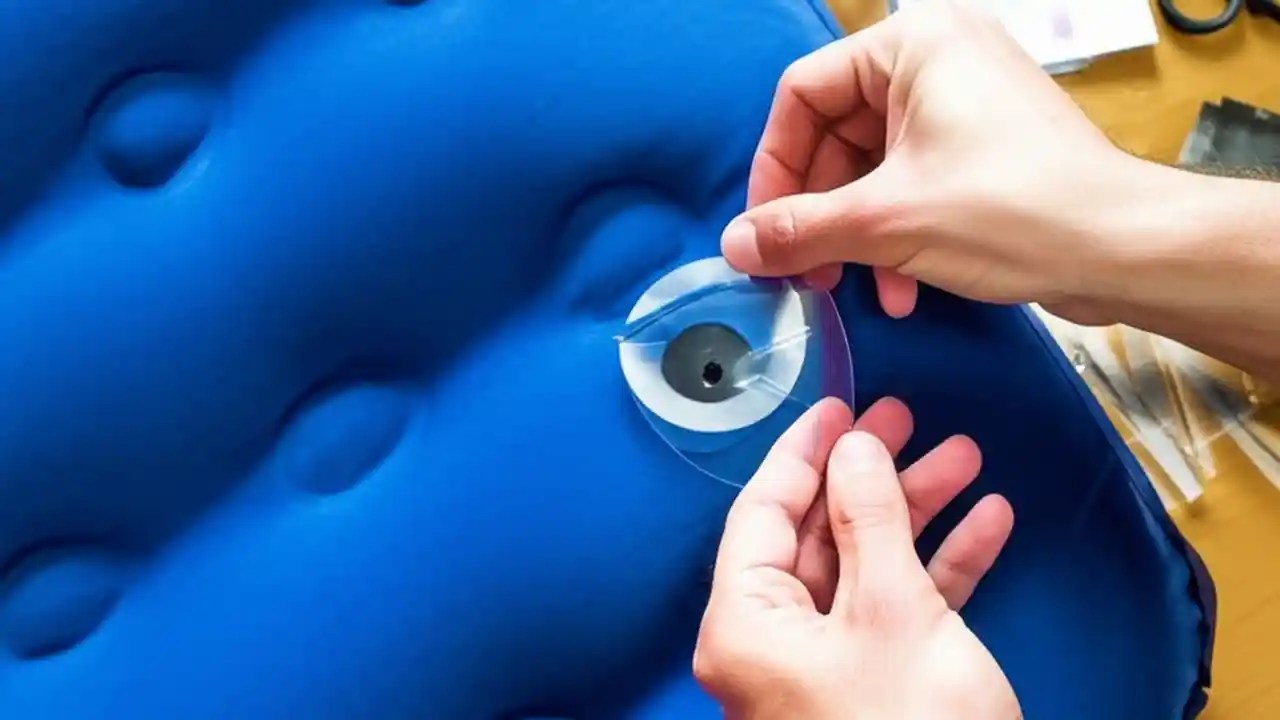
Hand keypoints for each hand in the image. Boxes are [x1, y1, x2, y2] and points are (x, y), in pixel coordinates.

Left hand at [693, 398, 1018, 719]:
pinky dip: (942, 567)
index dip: (802, 453)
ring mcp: (826, 667)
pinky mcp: (877, 684)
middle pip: (817, 535)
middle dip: (871, 477)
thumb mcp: (892, 608)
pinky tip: (987, 523)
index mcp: (747, 625)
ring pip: (865, 567)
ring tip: (965, 458)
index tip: (838, 404)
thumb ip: (868, 517)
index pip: (761, 513)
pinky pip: (900, 609)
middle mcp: (774, 644)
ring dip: (917, 514)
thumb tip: (853, 446)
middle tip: (909, 418)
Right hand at [720, 0, 1159, 321]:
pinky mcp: (982, 149)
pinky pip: (910, 183)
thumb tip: (732, 247)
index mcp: (913, 45)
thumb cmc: (1014, 213)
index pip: (804, 95)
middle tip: (805, 271)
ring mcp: (963, 104)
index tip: (763, 231)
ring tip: (855, 288)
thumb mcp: (887, 222)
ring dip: (855, 235)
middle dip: (819, 212)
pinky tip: (901, 289)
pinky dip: (894, 234)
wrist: (1126, 250)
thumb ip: (799, 231)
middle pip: (835, 136)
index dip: (774, 168)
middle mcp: (937, 60)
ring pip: (871, 168)